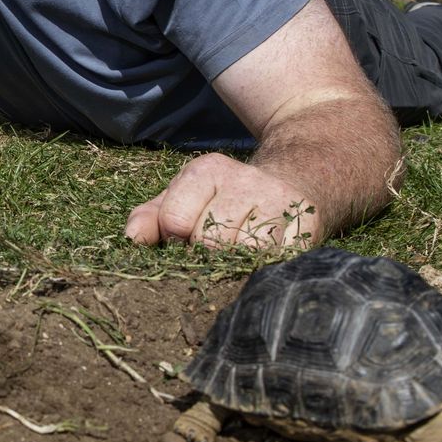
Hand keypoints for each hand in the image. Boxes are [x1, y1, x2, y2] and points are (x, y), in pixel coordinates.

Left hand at [124, 153, 318, 249]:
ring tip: (238, 260)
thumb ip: (151, 217)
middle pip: (211, 240)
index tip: (186, 243)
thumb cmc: (223, 200)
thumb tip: (132, 240)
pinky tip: (264, 264)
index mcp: (206, 171)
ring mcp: (280, 201)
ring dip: (238, 267)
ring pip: (248, 253)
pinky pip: (282, 261)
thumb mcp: (183, 198)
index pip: (175, 220)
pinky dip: (268, 271)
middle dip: (207, 258)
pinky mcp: (309, 224)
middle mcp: (245, 181)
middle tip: (214, 257)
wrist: (296, 180)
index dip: (176, 242)